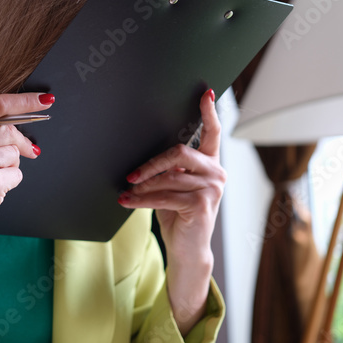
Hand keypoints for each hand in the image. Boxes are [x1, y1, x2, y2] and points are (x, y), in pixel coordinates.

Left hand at [119, 89, 224, 333]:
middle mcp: (216, 173)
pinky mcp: (201, 205)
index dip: (209, 112)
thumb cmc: (177, 215)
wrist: (187, 249)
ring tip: (126, 191)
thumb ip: (169, 169)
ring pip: (168, 178)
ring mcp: (212, 189)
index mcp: (211, 164)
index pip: (213, 133)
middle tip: (132, 174)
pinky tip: (126, 201)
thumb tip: (144, 156)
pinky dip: (141, 200)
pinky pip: (163, 197)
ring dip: (142, 187)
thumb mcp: (173, 187)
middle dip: (151, 163)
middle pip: (180, 153)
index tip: (205, 93)